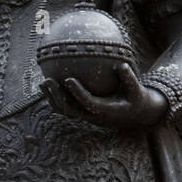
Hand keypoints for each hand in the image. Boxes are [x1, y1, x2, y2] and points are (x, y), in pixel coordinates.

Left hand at [41, 63, 167, 129]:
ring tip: (43, 83)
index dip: (77, 93)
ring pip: (65, 111)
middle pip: (70, 109)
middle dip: (57, 96)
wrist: (135, 116)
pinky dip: (57, 99)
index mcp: (106, 111)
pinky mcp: (84, 114)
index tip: (68, 79)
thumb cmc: (136, 99)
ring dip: (52, 99)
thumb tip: (121, 65)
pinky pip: (67, 108)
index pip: (88, 102)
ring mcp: (87, 116)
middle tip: (47, 80)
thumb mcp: (138, 91)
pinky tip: (50, 85)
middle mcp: (93, 116)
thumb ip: (130, 80)